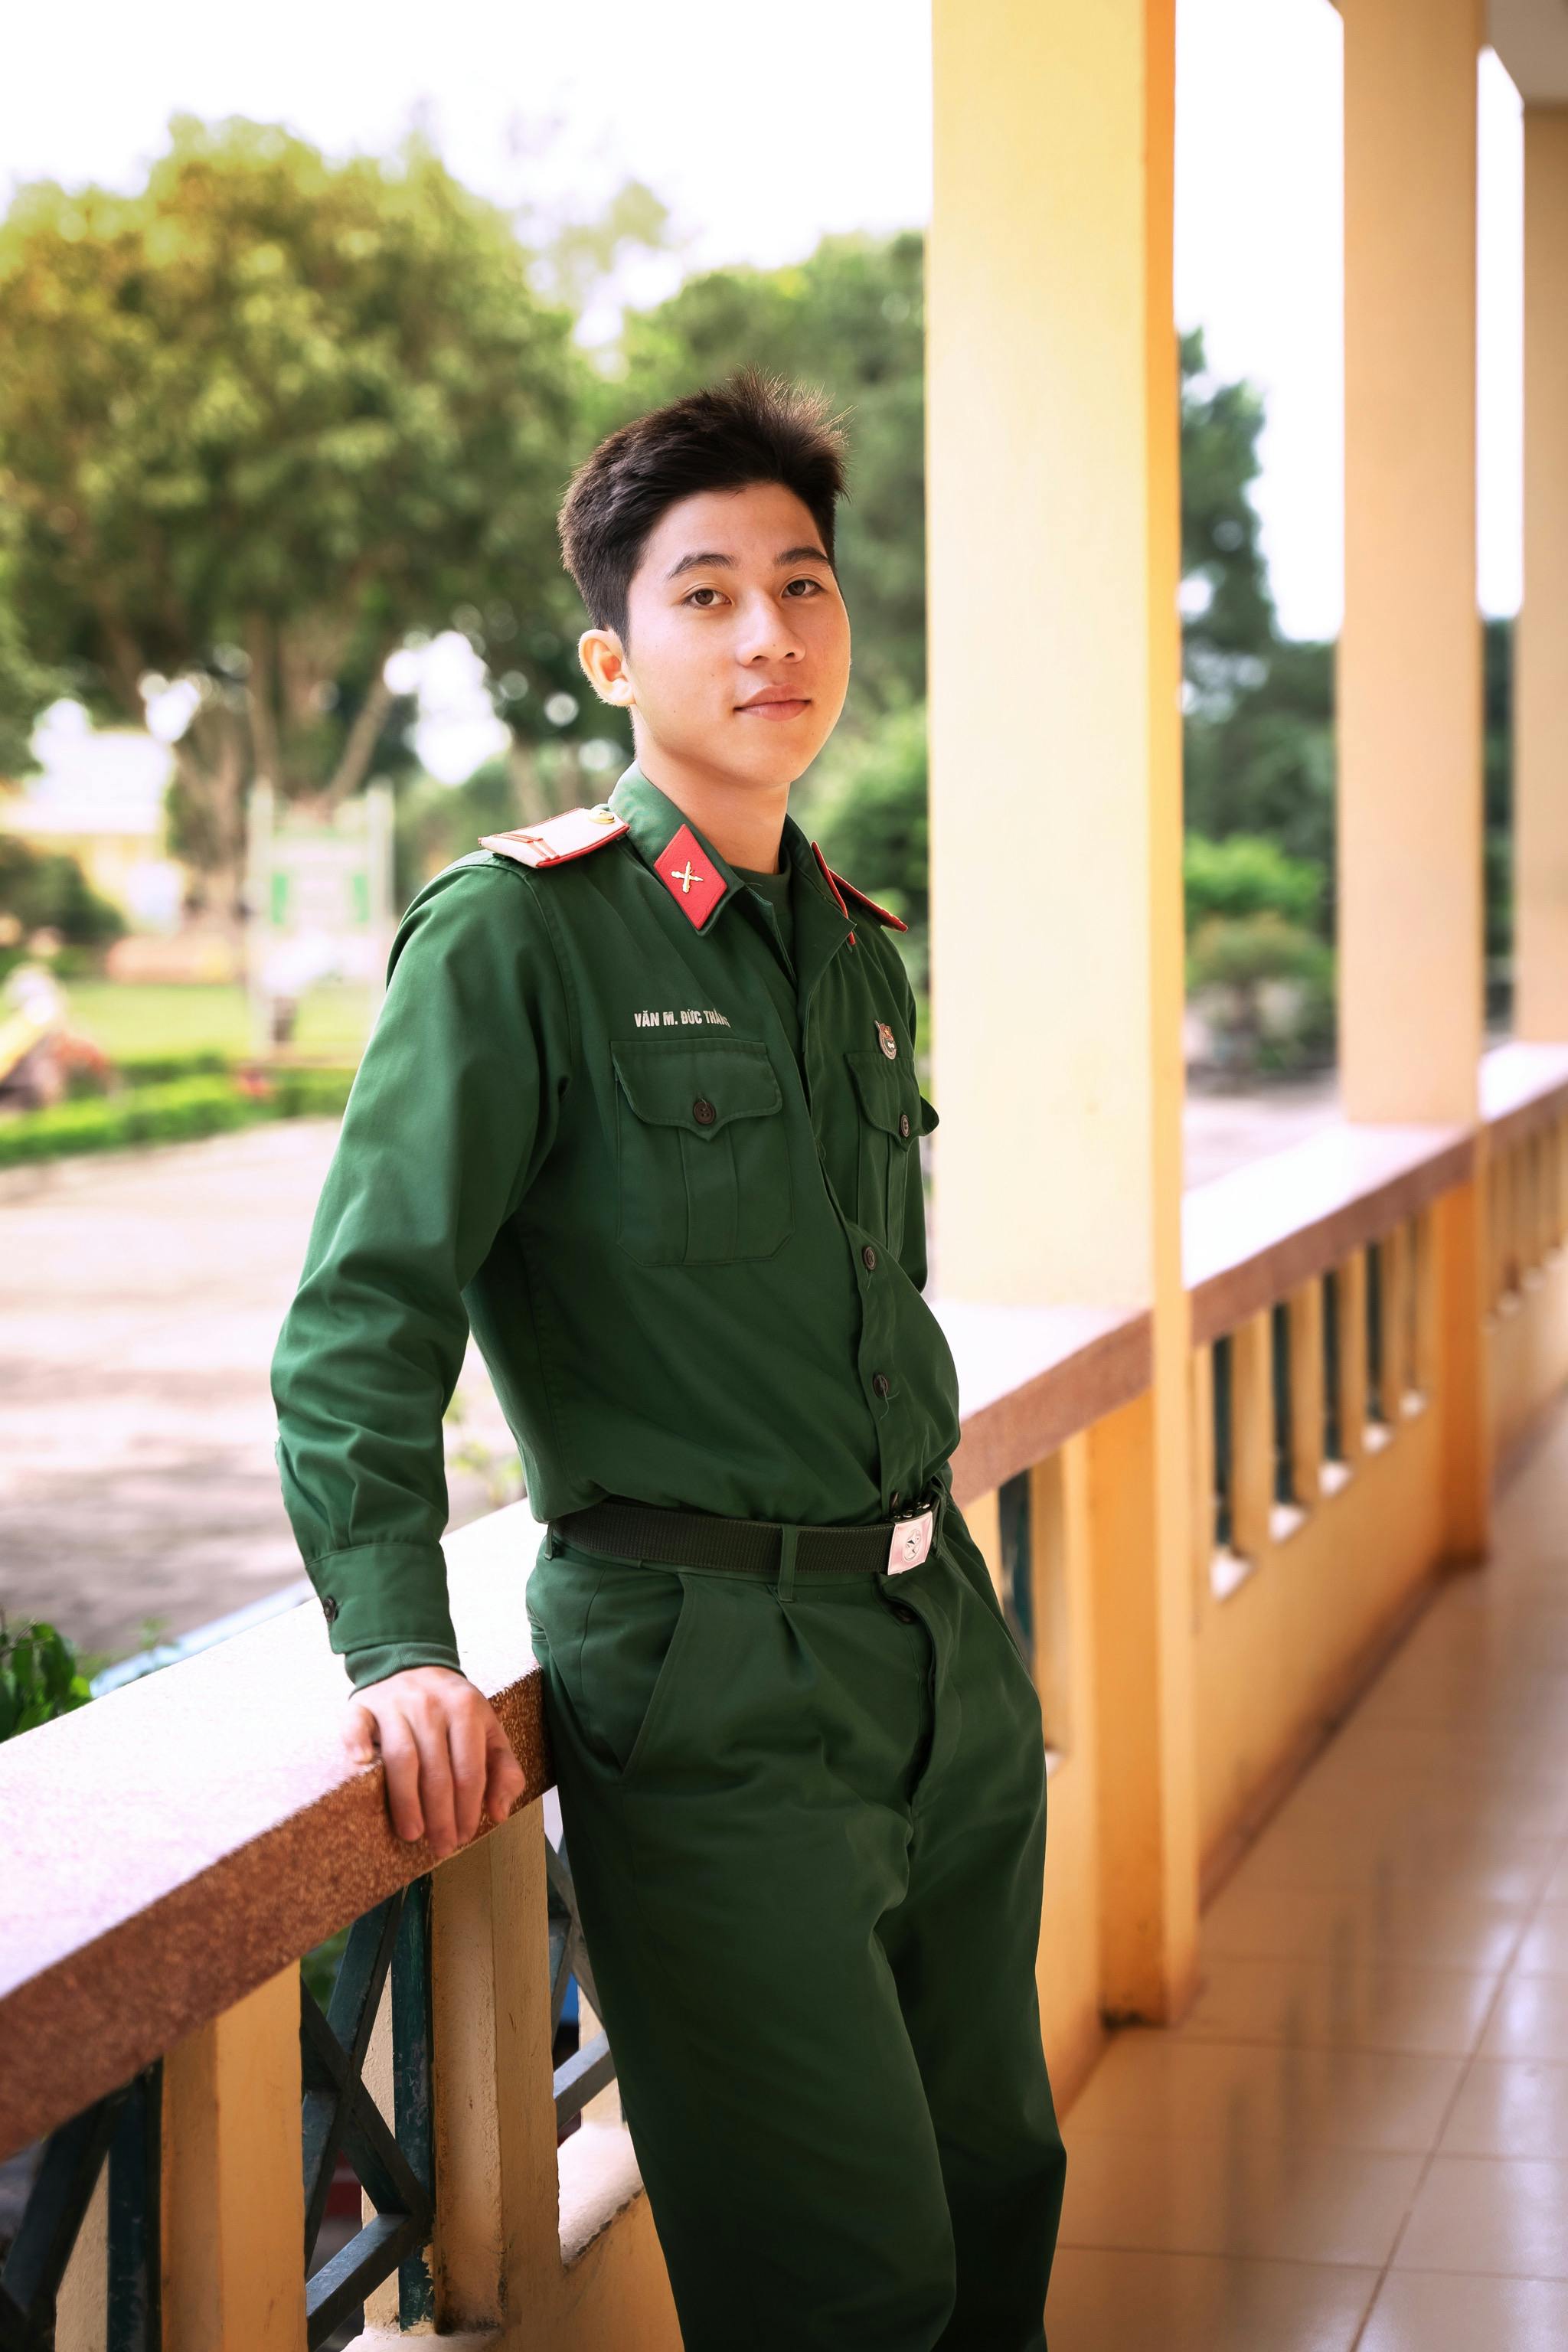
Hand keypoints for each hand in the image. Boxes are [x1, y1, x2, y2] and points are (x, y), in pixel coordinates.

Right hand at [342, 1665, 526, 1858]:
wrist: (413, 1662)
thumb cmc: (453, 1708)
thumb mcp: (488, 1729)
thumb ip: (503, 1768)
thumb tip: (500, 1812)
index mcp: (466, 1708)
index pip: (470, 1769)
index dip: (468, 1808)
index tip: (465, 1836)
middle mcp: (430, 1705)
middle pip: (436, 1771)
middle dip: (440, 1815)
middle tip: (441, 1846)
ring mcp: (394, 1703)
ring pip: (401, 1758)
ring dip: (406, 1800)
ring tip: (412, 1833)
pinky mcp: (363, 1705)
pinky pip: (356, 1725)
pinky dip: (356, 1744)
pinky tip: (360, 1766)